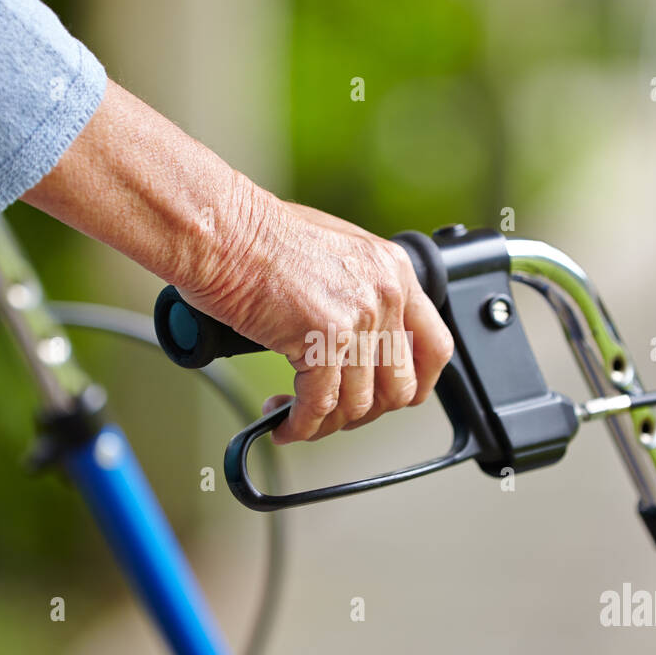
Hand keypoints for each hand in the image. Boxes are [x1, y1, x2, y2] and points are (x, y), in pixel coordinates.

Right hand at [22, 79, 453, 442]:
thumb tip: (361, 344)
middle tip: (331, 412)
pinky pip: (319, 406)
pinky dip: (300, 425)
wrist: (220, 229)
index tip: (390, 399)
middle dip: (362, 411)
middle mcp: (385, 294)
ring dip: (325, 422)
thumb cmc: (257, 236)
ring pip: (356, 403)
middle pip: (398, 387)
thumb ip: (359, 295)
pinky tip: (282, 422)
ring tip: (297, 417)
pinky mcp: (321, 339)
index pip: (435, 347)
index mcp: (394, 271)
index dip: (415, 385)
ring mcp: (357, 317)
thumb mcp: (333, 254)